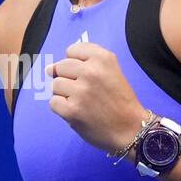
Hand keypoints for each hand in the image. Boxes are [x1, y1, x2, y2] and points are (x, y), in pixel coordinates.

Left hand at [44, 41, 148, 155]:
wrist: (131, 129)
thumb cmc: (120, 100)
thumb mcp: (111, 71)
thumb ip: (85, 63)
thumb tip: (49, 68)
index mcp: (103, 58)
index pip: (72, 50)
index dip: (75, 63)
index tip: (85, 74)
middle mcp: (91, 71)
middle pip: (61, 67)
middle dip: (68, 79)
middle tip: (84, 92)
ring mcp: (80, 91)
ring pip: (55, 85)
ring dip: (64, 94)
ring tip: (81, 102)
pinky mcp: (72, 110)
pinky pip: (53, 102)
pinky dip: (62, 108)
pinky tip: (76, 111)